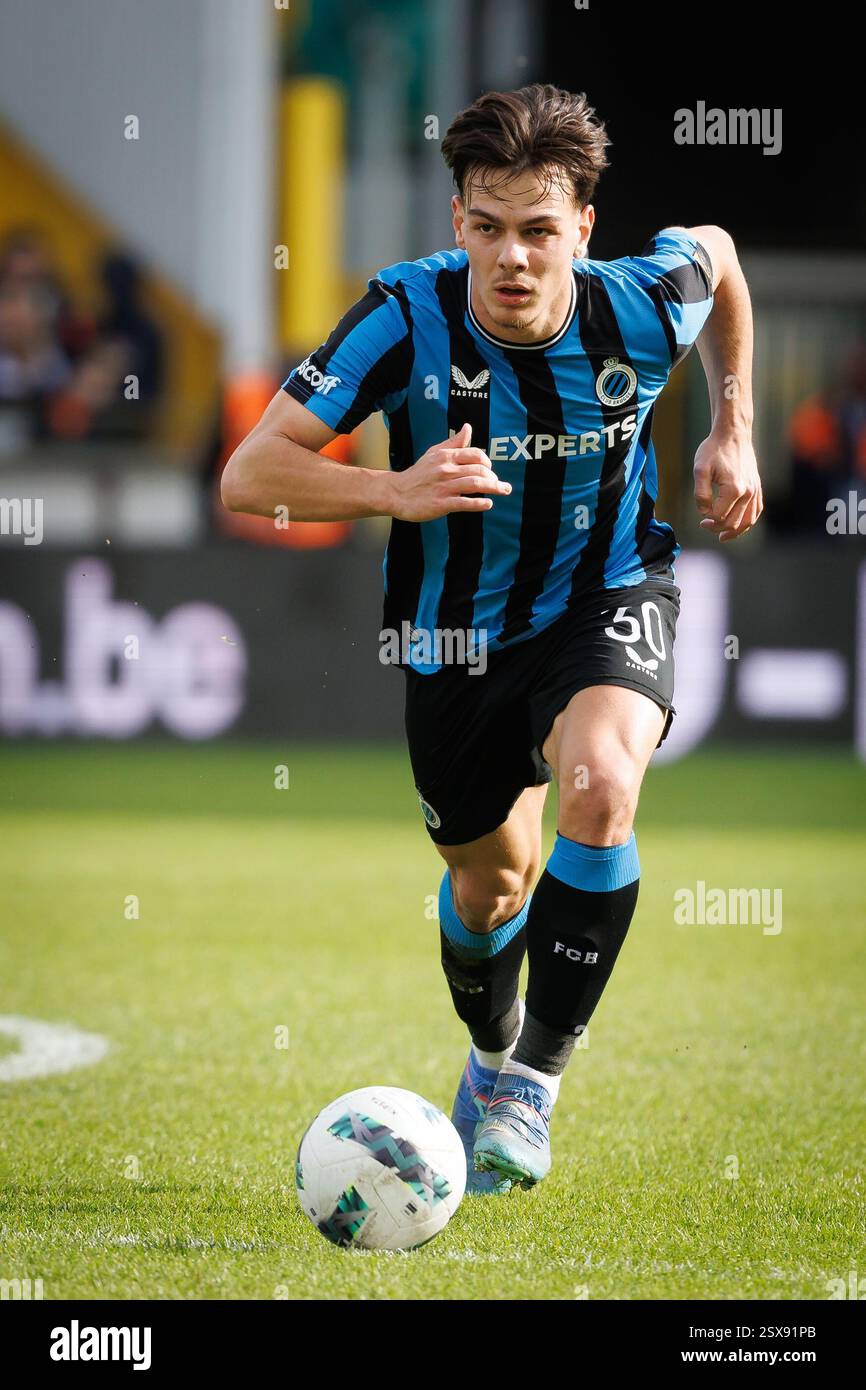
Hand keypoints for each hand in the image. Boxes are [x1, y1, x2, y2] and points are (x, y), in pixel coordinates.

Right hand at [388, 422, 511, 521]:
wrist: (396, 493)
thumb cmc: (418, 473)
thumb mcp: (434, 453)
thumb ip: (454, 442)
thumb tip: (468, 427)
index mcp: (446, 456)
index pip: (475, 454)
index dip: (487, 462)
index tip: (491, 470)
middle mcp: (446, 470)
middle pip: (479, 470)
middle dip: (494, 478)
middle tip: (501, 485)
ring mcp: (443, 487)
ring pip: (475, 484)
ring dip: (494, 488)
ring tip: (503, 491)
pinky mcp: (441, 504)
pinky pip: (464, 503)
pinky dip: (479, 503)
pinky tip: (488, 504)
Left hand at [693, 431, 762, 541]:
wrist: (733, 434)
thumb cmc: (714, 450)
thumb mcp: (700, 469)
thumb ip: (701, 493)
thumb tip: (705, 513)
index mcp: (734, 488)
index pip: (719, 516)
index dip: (708, 520)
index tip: (701, 519)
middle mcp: (748, 492)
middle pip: (734, 522)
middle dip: (718, 528)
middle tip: (705, 525)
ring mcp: (755, 490)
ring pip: (748, 521)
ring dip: (735, 531)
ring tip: (722, 536)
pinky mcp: (758, 487)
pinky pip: (757, 511)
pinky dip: (748, 521)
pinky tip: (738, 525)